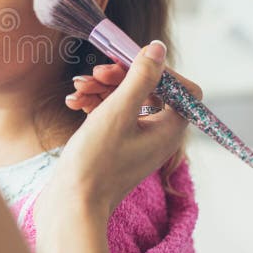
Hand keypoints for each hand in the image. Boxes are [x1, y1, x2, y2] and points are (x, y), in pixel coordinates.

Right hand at [34, 43, 200, 252]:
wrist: (70, 204)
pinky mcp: (114, 147)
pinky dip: (94, 104)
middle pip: (150, 91)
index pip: (182, 88)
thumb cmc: (97, 161)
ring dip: (102, 88)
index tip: (131, 61)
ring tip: (77, 87)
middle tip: (97, 72)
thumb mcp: (118, 111)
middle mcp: (158, 136)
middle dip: (121, 77)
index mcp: (170, 129)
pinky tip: (73, 102)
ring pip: (126, 101)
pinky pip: (111, 116)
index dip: (160, 70)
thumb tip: (158, 48)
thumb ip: (141, 77)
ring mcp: (135, 142)